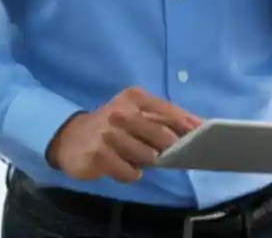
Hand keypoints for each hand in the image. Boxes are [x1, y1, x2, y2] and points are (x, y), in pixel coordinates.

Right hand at [46, 87, 201, 183]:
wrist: (69, 138)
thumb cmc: (112, 126)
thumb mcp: (134, 113)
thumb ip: (161, 118)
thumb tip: (197, 126)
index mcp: (133, 98)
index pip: (166, 110)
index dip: (185, 122)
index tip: (201, 132)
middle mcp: (120, 113)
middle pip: (159, 132)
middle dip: (171, 145)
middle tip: (175, 153)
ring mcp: (108, 135)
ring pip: (146, 155)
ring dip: (149, 161)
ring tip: (143, 159)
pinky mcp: (99, 156)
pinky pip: (129, 171)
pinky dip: (132, 173)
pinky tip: (125, 168)